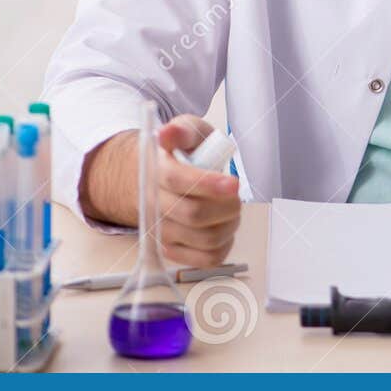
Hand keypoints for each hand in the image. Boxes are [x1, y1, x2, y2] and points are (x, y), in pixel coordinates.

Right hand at [154, 116, 240, 268]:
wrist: (160, 180)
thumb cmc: (181, 156)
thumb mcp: (186, 133)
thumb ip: (182, 131)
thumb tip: (167, 132)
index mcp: (157, 172)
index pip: (178, 181)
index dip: (208, 184)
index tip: (233, 183)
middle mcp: (156, 204)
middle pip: (194, 214)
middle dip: (226, 205)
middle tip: (234, 194)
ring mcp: (164, 230)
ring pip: (205, 238)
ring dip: (229, 223)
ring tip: (229, 208)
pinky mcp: (177, 250)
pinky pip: (206, 258)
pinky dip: (223, 245)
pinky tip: (221, 227)